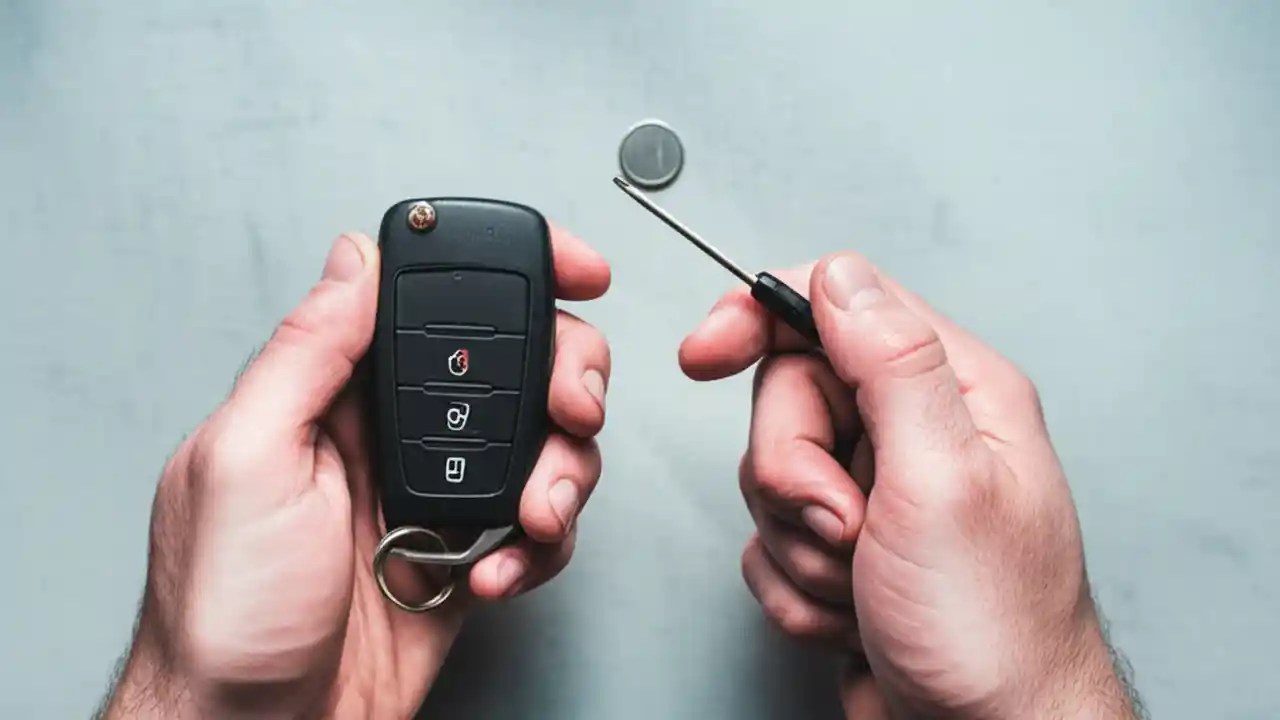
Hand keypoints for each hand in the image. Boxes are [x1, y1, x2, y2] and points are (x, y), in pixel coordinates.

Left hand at [102, 227, 611, 718]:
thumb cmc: (223, 615)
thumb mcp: (247, 459)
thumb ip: (306, 353)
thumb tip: (354, 258)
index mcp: (337, 394)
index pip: (434, 302)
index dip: (513, 273)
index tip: (574, 273)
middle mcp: (392, 435)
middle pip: (514, 364)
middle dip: (567, 375)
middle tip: (574, 406)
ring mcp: (436, 494)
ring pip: (543, 444)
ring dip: (562, 474)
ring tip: (532, 514)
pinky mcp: (467, 554)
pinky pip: (538, 527)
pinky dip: (540, 547)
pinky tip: (495, 569)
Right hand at [680, 252, 1141, 718]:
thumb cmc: (993, 631)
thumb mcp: (943, 481)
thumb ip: (891, 364)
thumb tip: (839, 277)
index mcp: (952, 393)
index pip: (837, 306)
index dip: (760, 318)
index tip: (706, 352)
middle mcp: (915, 434)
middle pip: (790, 400)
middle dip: (795, 474)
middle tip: (843, 522)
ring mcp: (877, 493)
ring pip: (773, 477)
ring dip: (801, 544)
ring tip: (861, 579)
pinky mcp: (846, 548)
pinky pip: (772, 542)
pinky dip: (797, 587)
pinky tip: (852, 613)